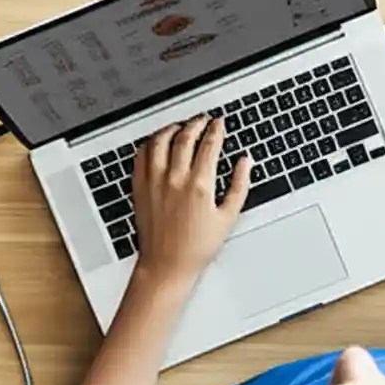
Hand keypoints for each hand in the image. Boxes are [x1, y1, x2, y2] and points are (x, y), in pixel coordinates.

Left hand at [131, 115, 251, 292]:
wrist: (167, 265)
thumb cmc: (197, 247)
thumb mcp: (228, 217)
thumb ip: (240, 185)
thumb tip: (245, 162)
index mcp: (199, 186)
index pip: (209, 145)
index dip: (216, 129)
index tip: (219, 123)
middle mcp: (174, 179)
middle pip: (184, 137)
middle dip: (196, 123)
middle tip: (203, 120)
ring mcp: (154, 182)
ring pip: (160, 141)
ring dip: (172, 128)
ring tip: (180, 126)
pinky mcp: (139, 187)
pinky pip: (141, 155)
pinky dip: (150, 142)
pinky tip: (158, 142)